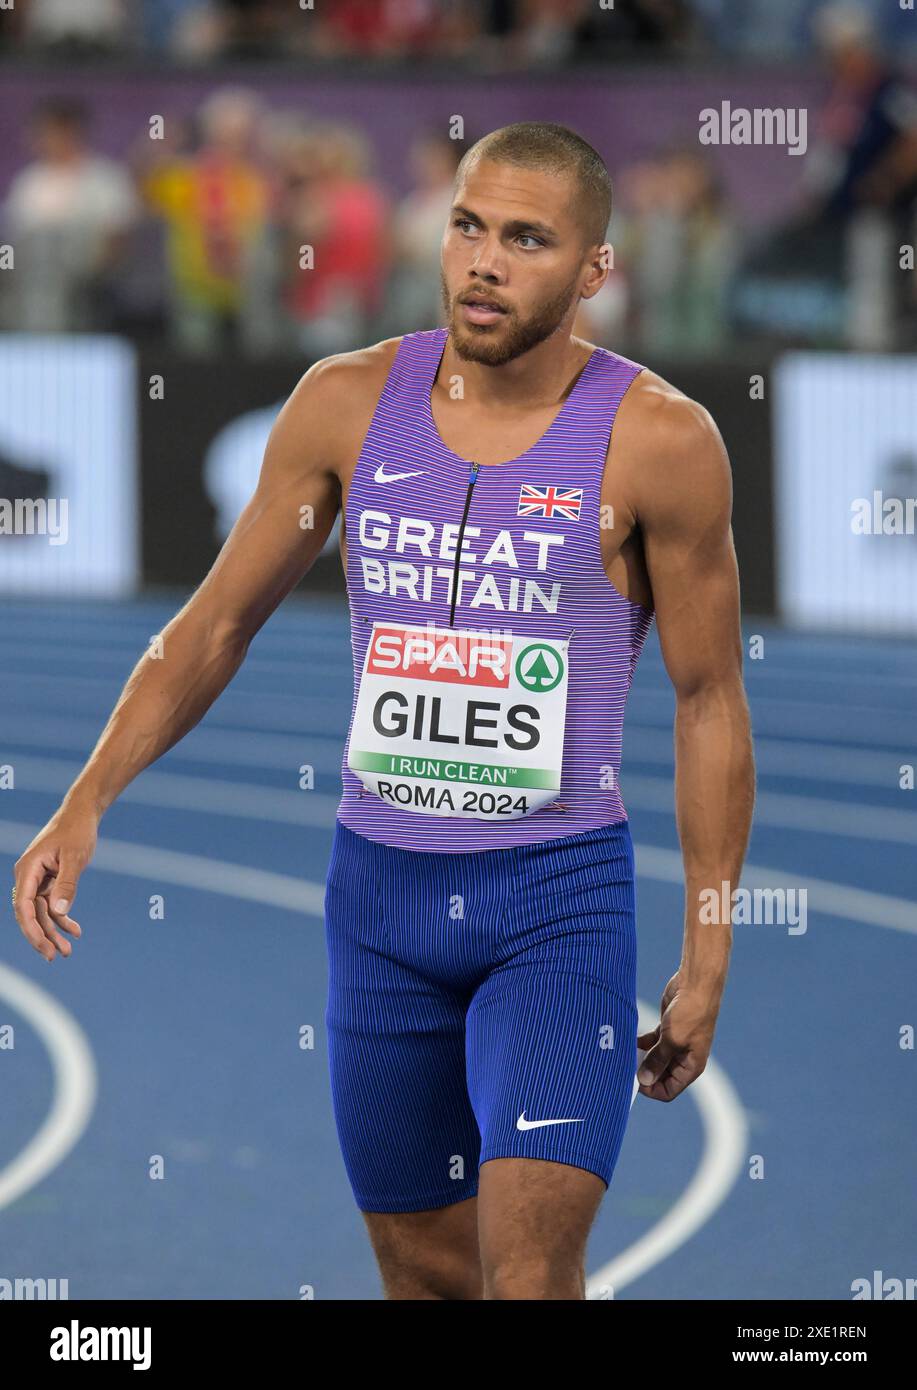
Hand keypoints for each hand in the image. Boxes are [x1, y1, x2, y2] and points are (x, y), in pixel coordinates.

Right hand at [12, 805, 96, 962]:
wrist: (82, 814)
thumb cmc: (77, 831)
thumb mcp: (75, 858)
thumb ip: (67, 884)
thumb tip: (59, 911)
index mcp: (28, 870)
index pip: (24, 907)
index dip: (32, 930)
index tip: (44, 947)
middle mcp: (29, 876)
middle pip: (30, 914)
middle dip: (42, 936)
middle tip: (56, 956)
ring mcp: (38, 879)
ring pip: (42, 912)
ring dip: (54, 931)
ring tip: (68, 951)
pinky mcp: (49, 880)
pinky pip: (52, 904)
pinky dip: (62, 918)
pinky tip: (75, 931)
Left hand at [636, 970, 719, 1101]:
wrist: (695, 984)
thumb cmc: (691, 1013)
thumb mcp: (672, 1041)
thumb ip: (657, 1061)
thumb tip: (644, 1080)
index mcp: (691, 1066)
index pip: (669, 1090)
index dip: (651, 1089)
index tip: (633, 1081)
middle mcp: (684, 1058)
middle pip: (660, 1076)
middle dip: (644, 1073)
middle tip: (625, 1067)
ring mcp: (675, 1043)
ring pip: (654, 1058)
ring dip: (640, 1058)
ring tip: (625, 1054)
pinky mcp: (667, 1029)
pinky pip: (651, 1043)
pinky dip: (641, 1043)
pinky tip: (629, 1041)